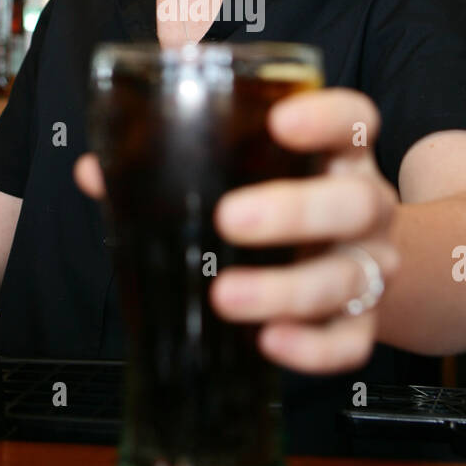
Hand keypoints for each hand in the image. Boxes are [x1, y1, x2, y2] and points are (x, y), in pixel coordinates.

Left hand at [73, 87, 400, 375]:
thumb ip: (172, 163)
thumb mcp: (242, 172)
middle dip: (295, 210)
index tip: (280, 122)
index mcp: (338, 154)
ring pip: (346, 277)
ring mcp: (370, 264)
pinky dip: (313, 348)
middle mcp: (366, 205)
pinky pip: (350, 341)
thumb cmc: (277, 200)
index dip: (325, 117)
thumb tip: (95, 170)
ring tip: (225, 295)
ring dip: (285, 289)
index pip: (354, 121)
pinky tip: (270, 341)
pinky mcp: (364, 320)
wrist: (346, 257)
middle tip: (229, 218)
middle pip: (355, 202)